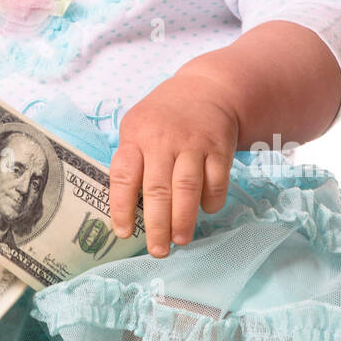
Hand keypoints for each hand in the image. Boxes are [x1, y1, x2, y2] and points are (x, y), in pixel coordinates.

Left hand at [108, 72, 239, 256]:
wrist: (207, 89)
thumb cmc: (164, 117)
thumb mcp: (138, 127)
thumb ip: (132, 161)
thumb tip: (127, 210)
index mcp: (136, 136)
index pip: (123, 176)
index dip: (121, 207)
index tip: (123, 232)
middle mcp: (162, 140)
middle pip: (157, 189)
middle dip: (157, 225)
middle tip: (157, 251)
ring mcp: (192, 143)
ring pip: (187, 188)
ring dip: (183, 220)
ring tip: (180, 241)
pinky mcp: (219, 147)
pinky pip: (216, 181)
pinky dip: (211, 201)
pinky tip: (206, 211)